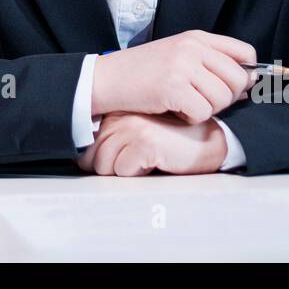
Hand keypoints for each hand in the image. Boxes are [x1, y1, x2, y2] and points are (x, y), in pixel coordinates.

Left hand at [75, 111, 228, 175]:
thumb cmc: (170, 144)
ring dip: (127, 172)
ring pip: (105, 167)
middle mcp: (120, 116)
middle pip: (92, 161)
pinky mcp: (144, 141)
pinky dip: (139, 175)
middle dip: (113, 170)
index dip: (102, 164)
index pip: (86, 149)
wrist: (207, 142)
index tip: (125, 159)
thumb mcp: (136, 137)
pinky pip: (123, 171)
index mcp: (115, 114)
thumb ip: (112, 142)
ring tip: (149, 159)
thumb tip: (81, 162)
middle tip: (140, 160)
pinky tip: (158, 161)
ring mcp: (132, 127)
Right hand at [91, 30, 257, 124]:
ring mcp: (183, 66)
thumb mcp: (178, 56)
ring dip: (206, 109)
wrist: (107, 79)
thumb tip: (249, 84)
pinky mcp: (173, 88)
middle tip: (203, 100)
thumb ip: (211, 64)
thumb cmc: (142, 72)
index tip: (235, 87)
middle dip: (226, 98)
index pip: (245, 52)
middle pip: (238, 79)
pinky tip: (175, 110)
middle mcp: (193, 48)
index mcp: (196, 38)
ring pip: (222, 99)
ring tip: (184, 103)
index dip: (246, 74)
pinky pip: (202, 113)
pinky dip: (190, 118)